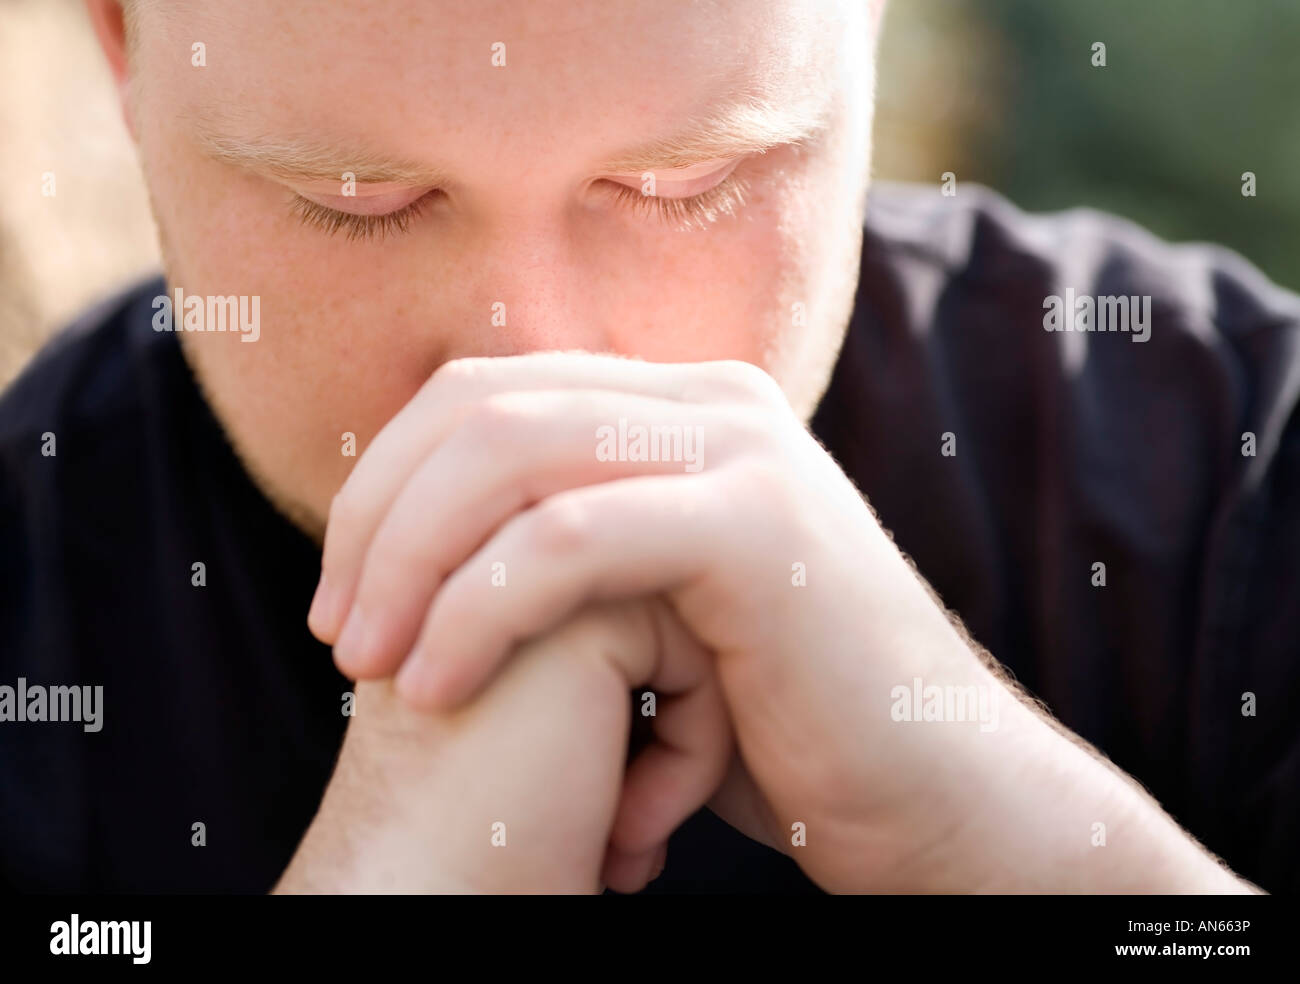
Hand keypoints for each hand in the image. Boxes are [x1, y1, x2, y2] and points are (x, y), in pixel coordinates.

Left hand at [310, 352, 1254, 892]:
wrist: (926, 786)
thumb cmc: (773, 721)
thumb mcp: (648, 617)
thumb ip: (569, 550)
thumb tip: (426, 543)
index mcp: (677, 408)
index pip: (484, 393)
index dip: (389, 481)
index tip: (343, 590)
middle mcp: (709, 401)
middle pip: (480, 408)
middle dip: (379, 519)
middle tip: (337, 632)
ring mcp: (739, 449)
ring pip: (511, 457)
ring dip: (411, 564)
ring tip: (366, 666)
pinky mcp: (754, 523)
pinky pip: (567, 541)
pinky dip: (477, 610)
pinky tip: (435, 686)